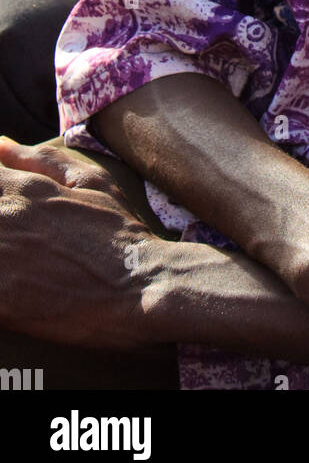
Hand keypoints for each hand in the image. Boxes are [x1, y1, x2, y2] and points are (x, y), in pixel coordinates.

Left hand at [0, 138, 165, 348]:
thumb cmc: (119, 230)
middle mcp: (4, 219)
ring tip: (20, 259)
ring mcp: (0, 261)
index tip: (10, 207)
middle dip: (0, 223)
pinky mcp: (1, 302)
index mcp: (22, 189)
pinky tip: (16, 285)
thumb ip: (38, 160)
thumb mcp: (91, 181)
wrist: (139, 285)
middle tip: (24, 237)